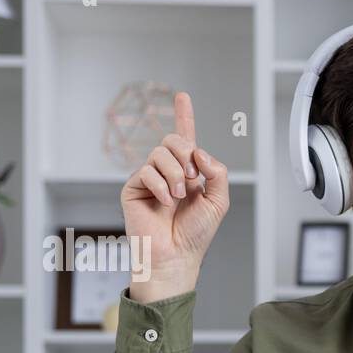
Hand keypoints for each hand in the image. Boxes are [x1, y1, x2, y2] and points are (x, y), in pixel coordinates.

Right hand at [120, 91, 229, 301]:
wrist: (176, 255)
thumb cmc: (196, 233)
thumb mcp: (219, 201)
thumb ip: (217, 173)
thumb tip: (199, 151)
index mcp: (189, 173)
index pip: (186, 139)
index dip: (184, 116)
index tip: (183, 96)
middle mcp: (168, 172)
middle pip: (173, 140)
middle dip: (186, 153)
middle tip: (192, 176)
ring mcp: (149, 179)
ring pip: (159, 154)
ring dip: (175, 174)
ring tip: (179, 197)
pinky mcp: (133, 188)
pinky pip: (145, 171)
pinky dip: (160, 186)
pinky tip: (165, 202)